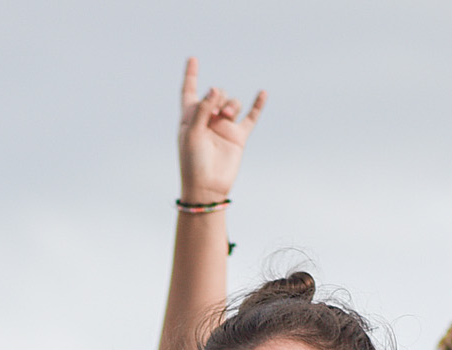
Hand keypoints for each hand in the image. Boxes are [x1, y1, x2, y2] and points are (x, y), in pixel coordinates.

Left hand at [177, 57, 265, 203]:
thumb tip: (213, 89)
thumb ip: (202, 109)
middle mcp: (207, 119)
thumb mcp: (192, 133)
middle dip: (217, 95)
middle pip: (216, 94)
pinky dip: (257, 105)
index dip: (191, 75)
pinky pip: (251, 117)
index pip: (189, 92)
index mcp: (190, 118)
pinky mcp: (238, 136)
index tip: (193, 59)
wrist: (207, 187)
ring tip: (226, 115)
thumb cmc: (193, 163)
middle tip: (215, 109)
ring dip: (230, 103)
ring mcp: (224, 127)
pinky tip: (262, 92)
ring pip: (232, 102)